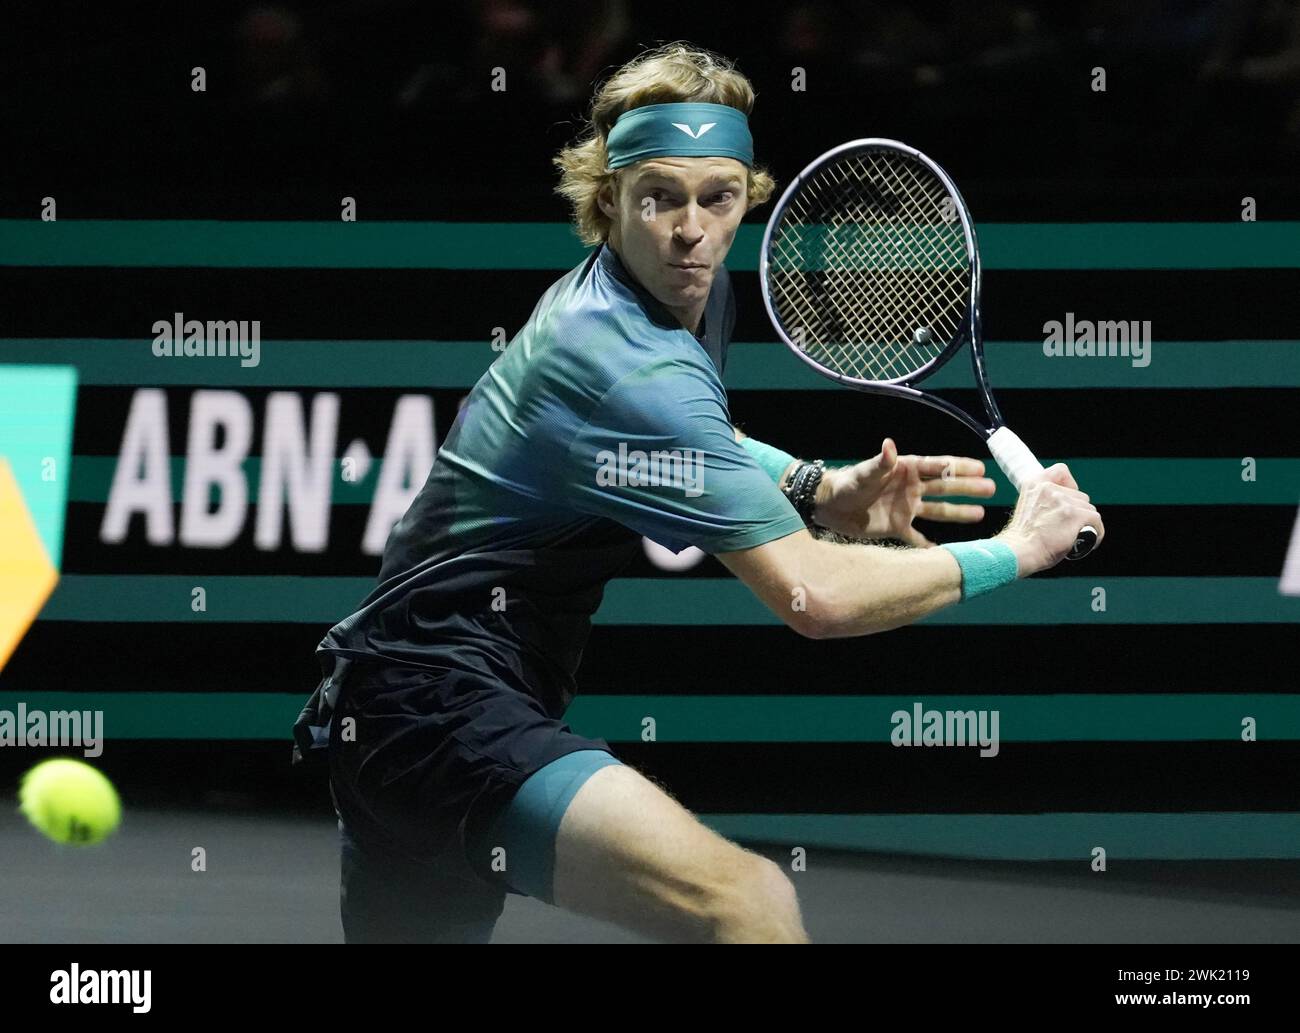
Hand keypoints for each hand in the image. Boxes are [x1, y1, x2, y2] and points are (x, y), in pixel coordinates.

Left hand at [812, 438, 995, 546]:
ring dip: (958, 512)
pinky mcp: (897, 528)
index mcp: (906, 471)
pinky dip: (930, 545)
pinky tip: (945, 550)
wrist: (830, 506)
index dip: (959, 467)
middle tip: (991, 489)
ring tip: (980, 514)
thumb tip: (890, 445)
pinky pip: (918, 538)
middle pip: (945, 488)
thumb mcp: (865, 472)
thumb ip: (880, 462)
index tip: (981, 468)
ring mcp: (906, 509)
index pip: (938, 467)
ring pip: (938, 511)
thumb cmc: (847, 483)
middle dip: (968, 489)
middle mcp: (910, 489)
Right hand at [996, 463, 1104, 574]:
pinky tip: (1088, 542)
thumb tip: (1062, 505)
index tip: (1068, 499)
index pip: (1061, 471)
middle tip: (1067, 527)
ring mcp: (1063, 501)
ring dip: (1086, 523)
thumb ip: (1042, 500)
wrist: (1019, 552)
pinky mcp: (1075, 515)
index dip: (1070, 484)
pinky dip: (1096, 532)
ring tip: (1076, 536)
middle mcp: (1049, 489)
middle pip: (1080, 496)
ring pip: (1089, 509)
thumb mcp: (1027, 508)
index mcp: (1034, 484)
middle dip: (1078, 512)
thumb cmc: (1022, 538)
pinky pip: (1096, 520)